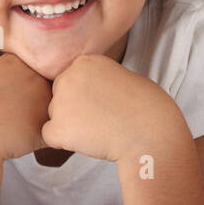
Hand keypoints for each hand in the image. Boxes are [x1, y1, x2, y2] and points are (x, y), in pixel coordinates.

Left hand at [43, 54, 185, 162]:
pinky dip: (66, 143)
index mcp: (86, 61)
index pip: (72, 80)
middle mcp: (69, 77)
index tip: (106, 103)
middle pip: (59, 96)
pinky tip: (91, 141)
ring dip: (72, 126)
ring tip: (101, 129)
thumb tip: (86, 91)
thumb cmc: (147, 108)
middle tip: (102, 118)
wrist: (152, 134)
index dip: (87, 95)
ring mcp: (60, 102)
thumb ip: (99, 79)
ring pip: (55, 117)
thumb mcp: (122, 77)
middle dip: (75, 109)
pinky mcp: (57, 128)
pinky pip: (51, 136)